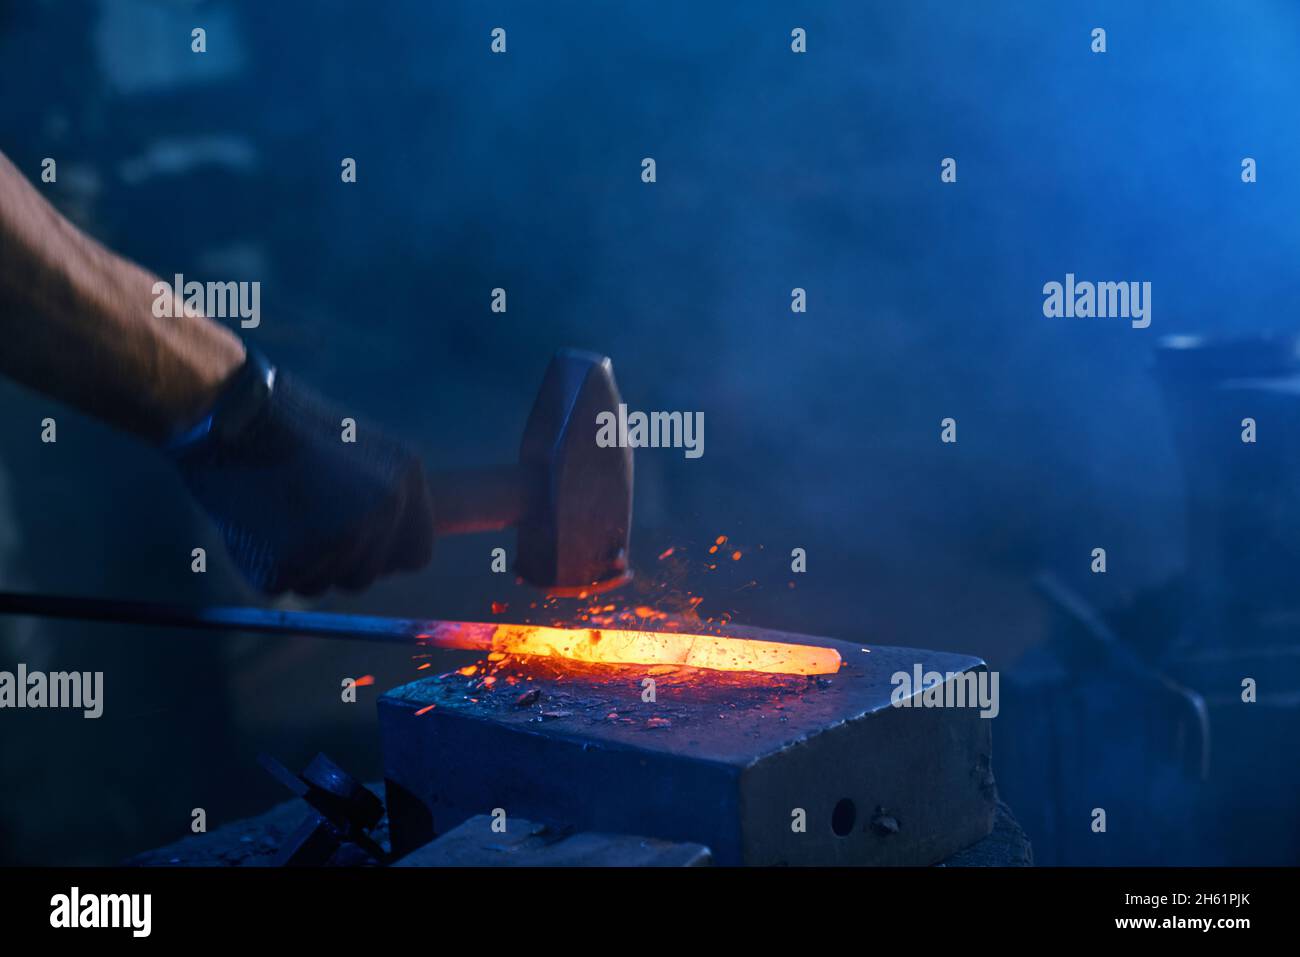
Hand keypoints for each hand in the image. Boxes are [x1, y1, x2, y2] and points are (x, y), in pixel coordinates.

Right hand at [170, 354, 433, 594]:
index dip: (384, 556)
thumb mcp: (358, 453)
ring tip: (276, 514)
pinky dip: (262, 562)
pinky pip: (280, 584)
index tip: (359, 547)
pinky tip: (255, 520)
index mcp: (405, 483)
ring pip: (322, 585)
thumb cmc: (288, 428)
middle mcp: (384, 513)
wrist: (232, 411)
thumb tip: (385, 546)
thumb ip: (380, 500)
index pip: (416, 556)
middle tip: (302, 526)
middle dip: (335, 564)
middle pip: (365, 576)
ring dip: (298, 563)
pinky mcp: (293, 559)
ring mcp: (342, 539)